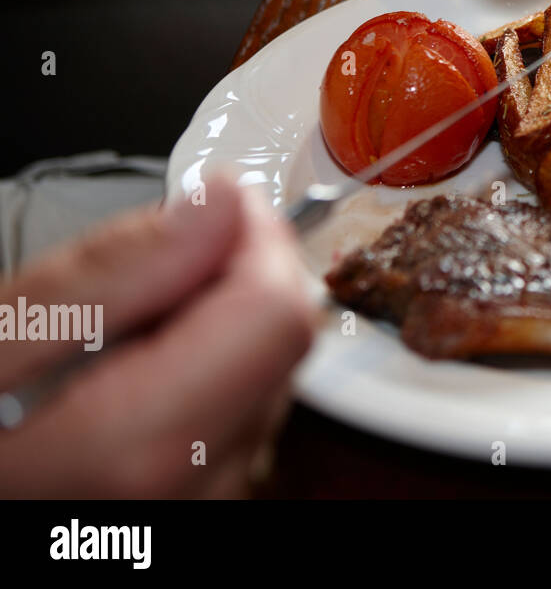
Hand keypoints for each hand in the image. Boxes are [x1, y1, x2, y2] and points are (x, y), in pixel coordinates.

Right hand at [0, 176, 315, 497]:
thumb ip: (105, 274)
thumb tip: (219, 204)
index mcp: (139, 448)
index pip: (277, 316)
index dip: (255, 239)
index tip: (213, 203)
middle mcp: (194, 496)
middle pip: (282, 347)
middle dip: (233, 280)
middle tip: (143, 267)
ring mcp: (203, 511)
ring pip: (269, 380)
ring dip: (218, 329)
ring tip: (115, 334)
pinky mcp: (200, 509)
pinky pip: (240, 421)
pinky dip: (202, 376)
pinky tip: (123, 377)